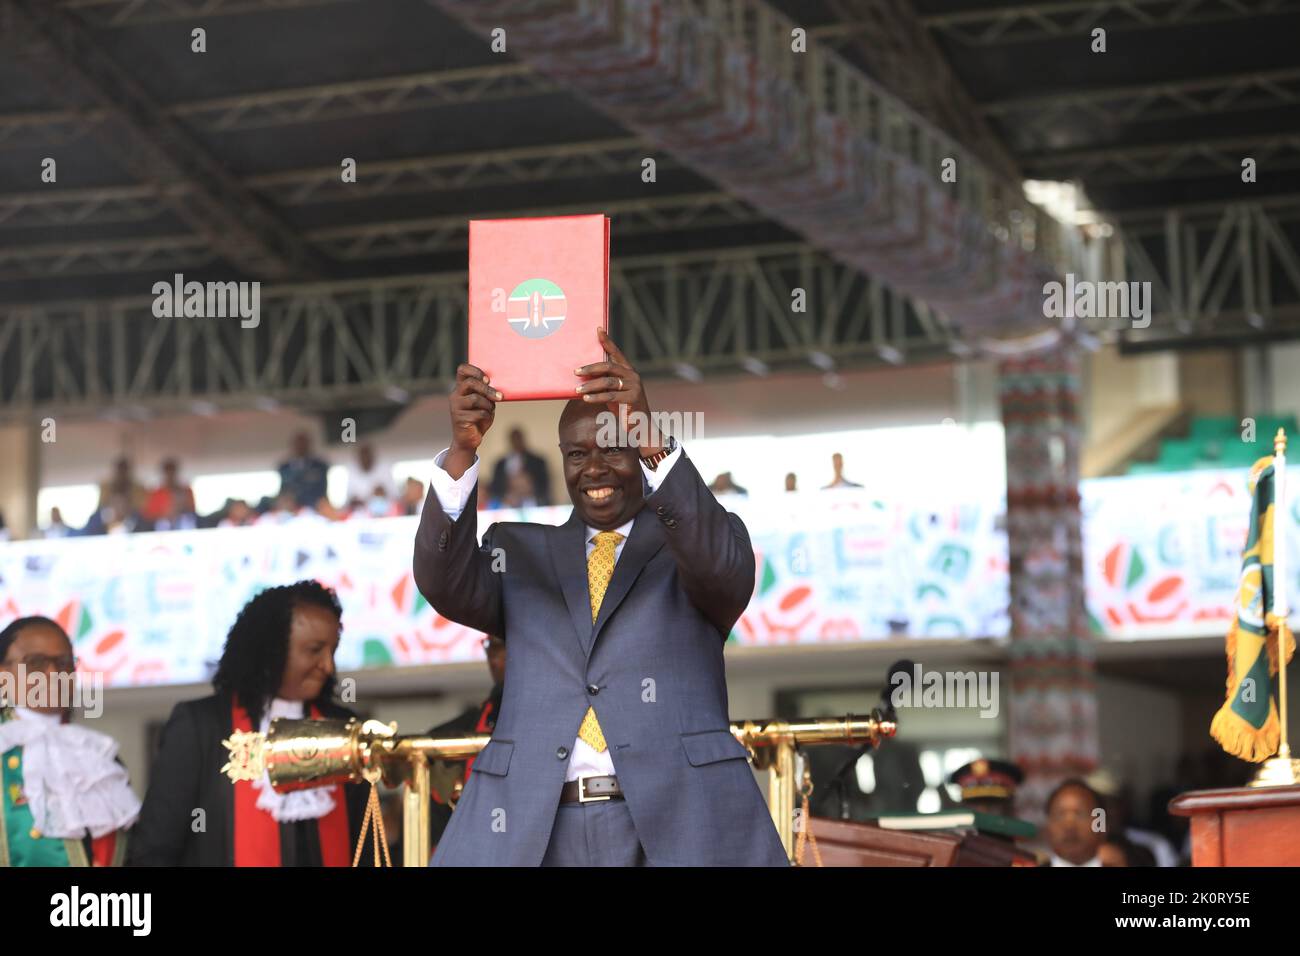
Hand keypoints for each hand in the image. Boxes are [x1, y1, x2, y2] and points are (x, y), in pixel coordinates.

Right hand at [445, 363, 500, 477]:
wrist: (469, 439)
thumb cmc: (478, 418)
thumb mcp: (485, 403)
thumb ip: (486, 393)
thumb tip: (496, 387)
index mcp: (461, 388)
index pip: (462, 370)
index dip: (475, 370)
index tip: (487, 379)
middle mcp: (456, 395)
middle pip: (470, 383)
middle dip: (487, 389)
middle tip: (500, 397)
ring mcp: (456, 407)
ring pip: (475, 398)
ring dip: (488, 405)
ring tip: (490, 410)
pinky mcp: (459, 419)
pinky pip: (479, 413)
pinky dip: (486, 416)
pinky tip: (484, 420)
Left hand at [575, 328, 662, 456]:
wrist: (641, 425)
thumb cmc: (624, 407)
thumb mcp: (614, 391)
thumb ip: (605, 382)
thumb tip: (583, 376)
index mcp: (628, 370)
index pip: (617, 353)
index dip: (607, 341)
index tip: (598, 330)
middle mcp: (632, 375)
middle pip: (609, 366)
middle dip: (591, 368)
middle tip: (576, 372)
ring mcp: (634, 386)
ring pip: (608, 382)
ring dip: (590, 385)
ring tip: (578, 390)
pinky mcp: (632, 399)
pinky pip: (610, 396)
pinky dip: (596, 397)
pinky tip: (586, 399)